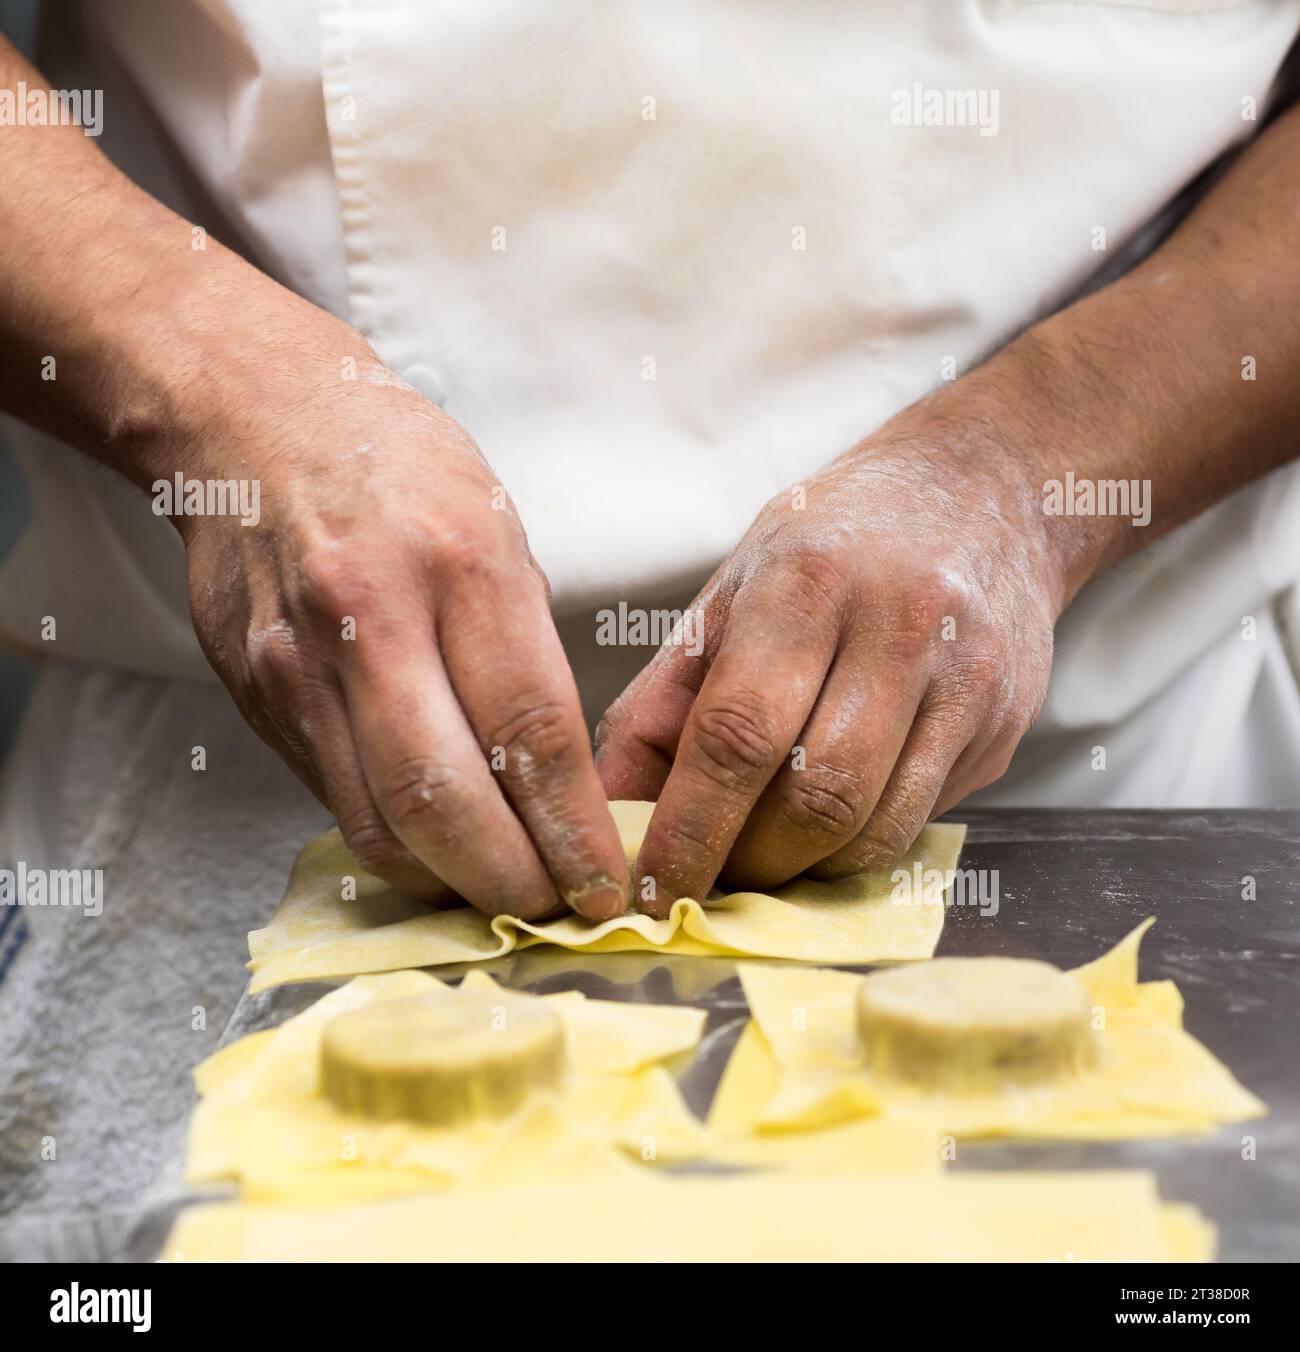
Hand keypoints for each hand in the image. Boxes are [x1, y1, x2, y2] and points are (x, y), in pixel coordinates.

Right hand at [173, 323, 627, 920]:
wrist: (256, 424)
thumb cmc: (402, 470)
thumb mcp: (498, 529)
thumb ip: (524, 652)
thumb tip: (559, 782)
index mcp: (460, 562)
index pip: (530, 730)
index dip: (574, 829)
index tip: (608, 882)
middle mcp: (372, 617)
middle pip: (443, 799)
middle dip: (512, 879)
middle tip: (557, 909)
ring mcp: (300, 664)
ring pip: (377, 822)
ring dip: (449, 881)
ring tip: (501, 891)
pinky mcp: (258, 696)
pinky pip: (334, 801)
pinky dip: (394, 843)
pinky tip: (435, 848)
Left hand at [595, 398, 1077, 914]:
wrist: (982, 491)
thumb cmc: (830, 546)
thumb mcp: (730, 594)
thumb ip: (660, 703)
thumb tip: (605, 814)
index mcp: (807, 580)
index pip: (738, 733)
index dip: (689, 829)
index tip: (650, 891)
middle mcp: (899, 622)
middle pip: (814, 795)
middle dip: (749, 862)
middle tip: (710, 876)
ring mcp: (964, 676)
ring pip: (874, 826)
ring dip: (805, 870)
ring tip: (766, 857)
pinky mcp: (1004, 722)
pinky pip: (921, 823)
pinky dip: (858, 850)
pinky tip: (829, 829)